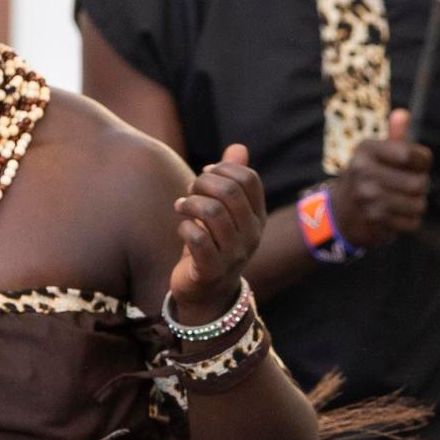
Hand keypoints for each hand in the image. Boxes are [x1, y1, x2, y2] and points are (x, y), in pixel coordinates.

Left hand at [173, 145, 267, 308]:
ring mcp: (234, 254)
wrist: (207, 292)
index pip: (248, 178)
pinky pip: (197, 238)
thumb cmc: (214, 244)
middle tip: (189, 191)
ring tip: (181, 207)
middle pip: (229, 191)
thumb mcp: (226, 212)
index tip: (206, 175)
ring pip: (212, 212)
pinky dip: (184, 227)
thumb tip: (238, 147)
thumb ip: (232, 180)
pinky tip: (182, 228)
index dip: (222, 169)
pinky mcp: (212, 270)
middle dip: (202, 184)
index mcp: (258, 217)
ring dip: (190, 204)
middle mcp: (252, 235)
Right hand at [332, 109, 431, 247]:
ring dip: (416, 204)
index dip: (423, 160)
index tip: (418, 162)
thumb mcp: (375, 153)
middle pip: (418, 183)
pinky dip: (409, 220)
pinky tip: (396, 213)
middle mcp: (364, 172)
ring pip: (418, 205)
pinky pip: (412, 223)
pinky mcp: (374, 221)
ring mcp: (368, 198)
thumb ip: (393, 135)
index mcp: (366, 150)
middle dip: (420, 185)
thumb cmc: (367, 175)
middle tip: (410, 184)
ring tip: (403, 199)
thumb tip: (403, 114)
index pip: (410, 154)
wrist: (341, 210)